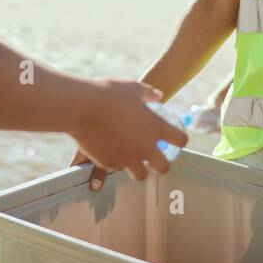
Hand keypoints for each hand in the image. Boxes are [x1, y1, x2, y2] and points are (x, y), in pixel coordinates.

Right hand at [67, 79, 185, 186]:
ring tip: (134, 161)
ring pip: (140, 175)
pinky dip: (118, 163)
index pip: (179, 140)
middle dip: (162, 165)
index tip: (177, 140)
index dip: (180, 140)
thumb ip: (148, 93)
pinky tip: (112, 154)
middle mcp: (145, 147)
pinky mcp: (109, 163)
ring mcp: (127, 158)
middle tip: (157, 161)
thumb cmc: (108, 94)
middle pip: (163, 167)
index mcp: (155, 127)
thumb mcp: (132, 88)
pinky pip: (118, 168)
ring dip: (140, 169)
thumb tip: (158, 95)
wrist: (81, 106)